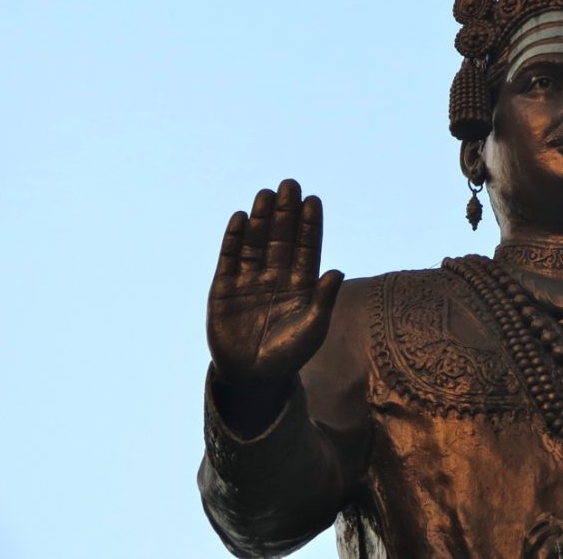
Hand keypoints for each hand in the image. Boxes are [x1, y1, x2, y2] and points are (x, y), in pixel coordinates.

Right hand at [208, 179, 343, 385]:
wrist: (253, 377)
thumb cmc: (289, 354)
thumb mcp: (313, 329)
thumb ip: (324, 300)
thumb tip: (338, 270)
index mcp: (302, 282)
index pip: (308, 246)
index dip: (310, 223)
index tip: (313, 200)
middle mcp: (276, 275)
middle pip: (282, 236)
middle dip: (285, 212)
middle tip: (289, 184)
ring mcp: (250, 279)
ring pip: (256, 242)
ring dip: (260, 218)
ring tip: (265, 194)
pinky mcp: (224, 288)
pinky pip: (230, 258)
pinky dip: (234, 238)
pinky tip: (239, 218)